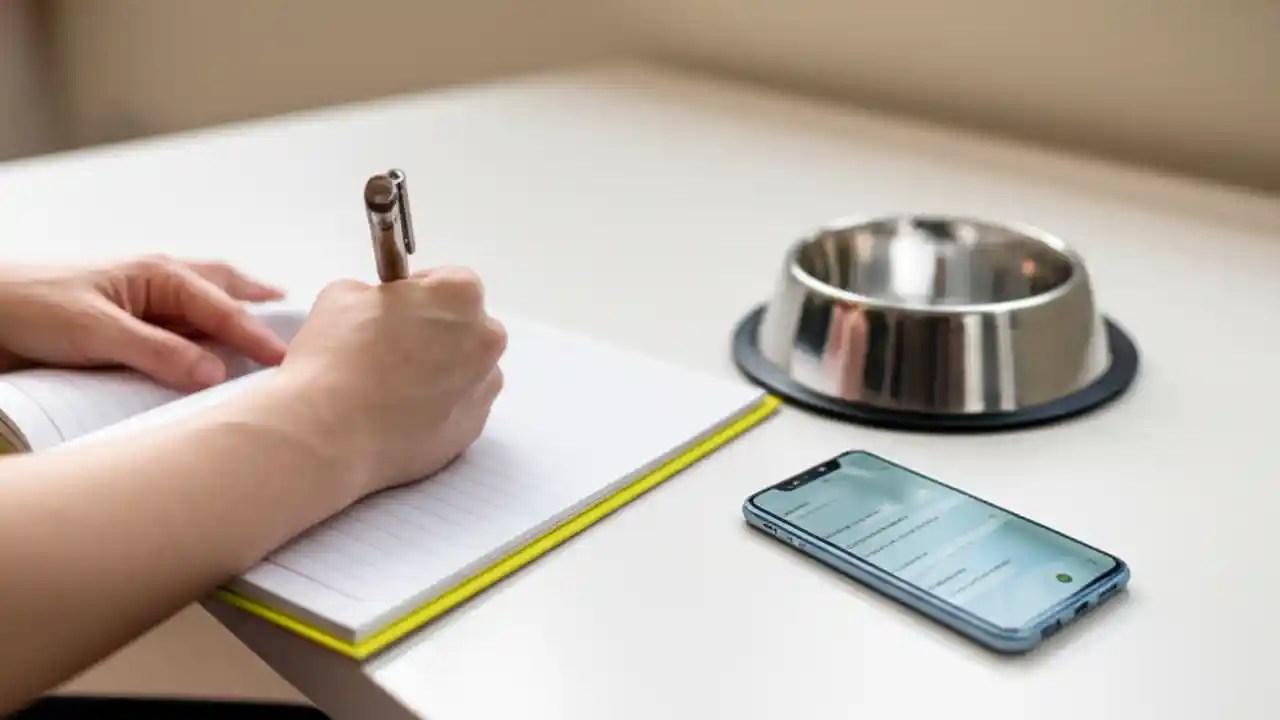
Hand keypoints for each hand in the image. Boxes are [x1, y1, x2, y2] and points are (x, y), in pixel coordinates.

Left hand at [0, 256, 288, 390]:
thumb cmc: (27, 305)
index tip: (287, 361)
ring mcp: (139, 299)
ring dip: (231, 309)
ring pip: (201, 300)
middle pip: (221, 287)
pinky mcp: (123, 321)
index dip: (257, 336)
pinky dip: (201, 330)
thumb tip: (214, 371)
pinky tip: (203, 344)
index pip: (223, 308)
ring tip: (260, 317)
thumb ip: (157, 351)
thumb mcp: (96, 331)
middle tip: (293, 316)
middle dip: (257, 300)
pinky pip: (177, 323)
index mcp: (157, 273)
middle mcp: (154, 281)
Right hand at [265, 267, 506, 492]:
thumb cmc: (336, 355)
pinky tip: (402, 414)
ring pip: (468, 370)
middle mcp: (485, 339)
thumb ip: (377, 295)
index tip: (394, 310)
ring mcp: (484, 388)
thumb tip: (382, 311)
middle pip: (466, 326)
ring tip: (394, 388)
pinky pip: (460, 408)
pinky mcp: (473, 429)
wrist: (331, 433)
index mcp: (461, 296)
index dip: (418, 293)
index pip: (449, 281)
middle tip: (392, 349)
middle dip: (436, 332)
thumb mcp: (343, 295)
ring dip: (442, 371)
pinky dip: (440, 408)